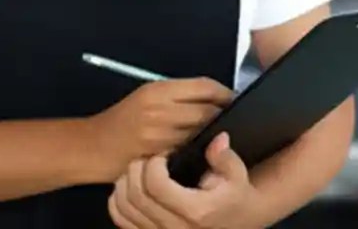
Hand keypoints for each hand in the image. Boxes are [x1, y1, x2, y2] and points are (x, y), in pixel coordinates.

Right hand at [86, 78, 233, 181]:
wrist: (92, 147)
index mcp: (157, 89)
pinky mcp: (161, 155)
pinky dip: (200, 151)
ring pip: (204, 132)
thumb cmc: (120, 122)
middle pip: (210, 110)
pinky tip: (201, 153)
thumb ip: (175, 98)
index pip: (205, 86)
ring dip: (214, 135)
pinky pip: (192, 151)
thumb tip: (212, 101)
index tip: (232, 101)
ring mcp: (162, 134)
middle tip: (229, 122)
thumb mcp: (144, 100)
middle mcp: (161, 109)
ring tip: (215, 137)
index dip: (225, 93)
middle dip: (224, 117)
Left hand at [108, 132, 259, 228]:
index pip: (156, 185)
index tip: (160, 155)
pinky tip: (128, 187)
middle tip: (145, 158)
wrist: (240, 223)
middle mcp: (175, 228)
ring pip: (123, 208)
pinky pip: (120, 221)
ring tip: (136, 170)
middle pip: (135, 195)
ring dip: (123, 183)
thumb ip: (225, 157)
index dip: (152, 163)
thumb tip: (218, 137)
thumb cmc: (236, 197)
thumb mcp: (237, 176)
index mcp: (196, 212)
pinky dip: (117, 201)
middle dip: (135, 169)